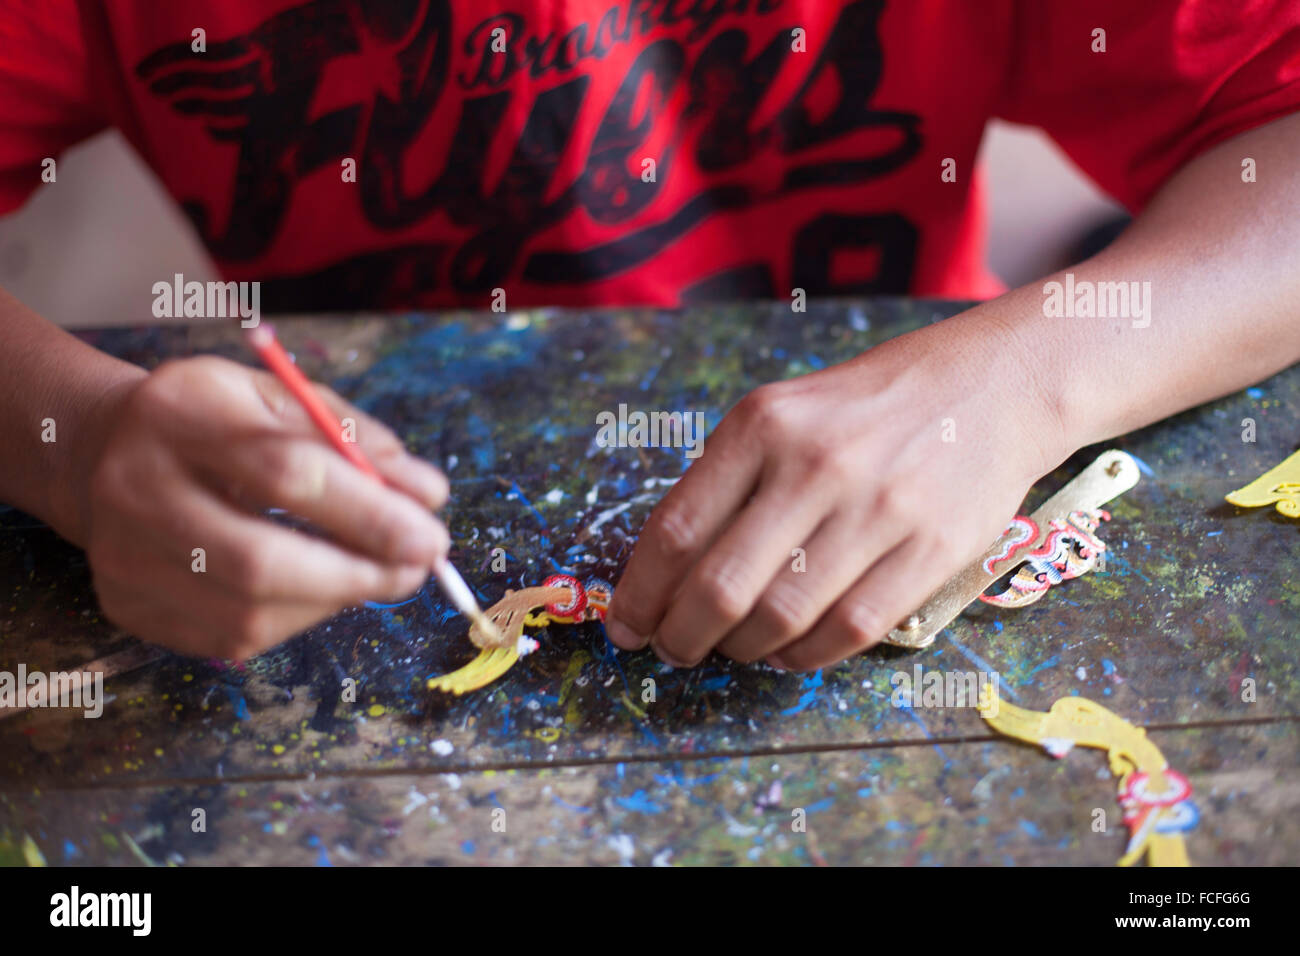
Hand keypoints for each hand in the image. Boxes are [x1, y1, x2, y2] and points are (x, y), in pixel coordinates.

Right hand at [76, 356, 448, 659]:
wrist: (103, 449)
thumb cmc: (218, 421)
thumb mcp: (282, 399)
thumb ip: (357, 439)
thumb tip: (428, 497)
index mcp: (182, 414)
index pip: (286, 474)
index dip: (369, 514)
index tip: (430, 534)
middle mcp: (137, 488)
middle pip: (260, 560)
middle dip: (357, 574)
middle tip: (417, 569)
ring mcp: (124, 556)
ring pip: (249, 611)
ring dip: (334, 600)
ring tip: (377, 574)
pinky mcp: (128, 605)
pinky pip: (232, 636)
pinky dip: (297, 618)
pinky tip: (320, 589)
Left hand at [606, 313, 1069, 671]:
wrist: (989, 386)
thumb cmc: (867, 408)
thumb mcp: (782, 412)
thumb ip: (726, 480)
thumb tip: (666, 574)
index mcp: (763, 424)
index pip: (676, 530)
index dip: (641, 593)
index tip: (626, 625)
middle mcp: (817, 464)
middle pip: (721, 586)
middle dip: (682, 635)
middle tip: (674, 649)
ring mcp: (879, 508)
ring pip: (782, 617)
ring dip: (741, 649)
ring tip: (732, 648)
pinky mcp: (932, 548)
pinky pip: (850, 629)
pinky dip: (805, 655)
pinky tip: (788, 651)